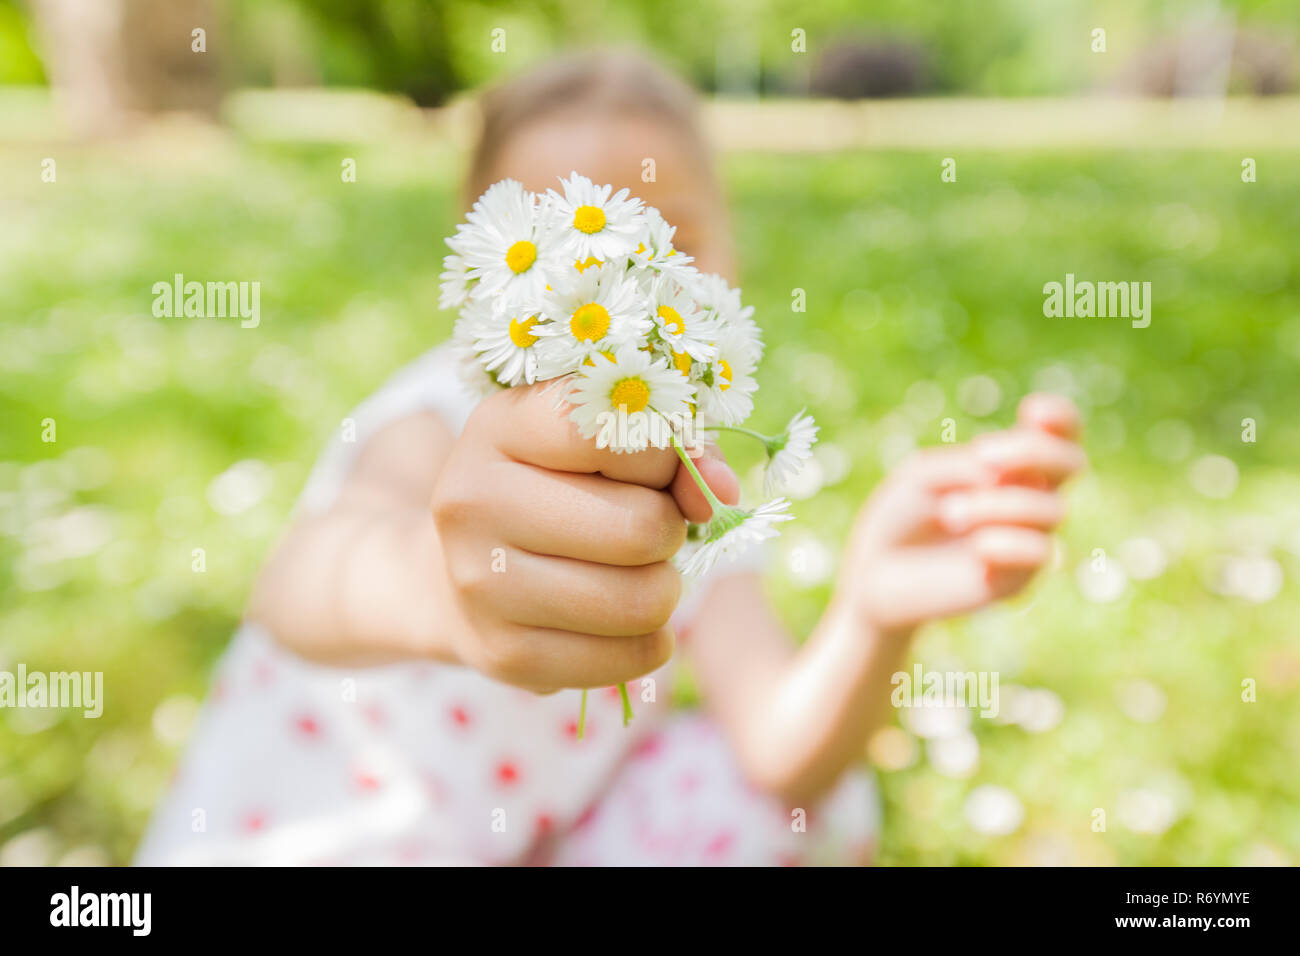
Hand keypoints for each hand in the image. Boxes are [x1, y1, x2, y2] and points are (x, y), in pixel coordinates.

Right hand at [430, 383, 737, 692]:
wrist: (464, 568)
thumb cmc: (555, 487)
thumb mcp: (600, 441)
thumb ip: (673, 447)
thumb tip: (720, 493)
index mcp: (500, 428)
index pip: (619, 433)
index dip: (662, 455)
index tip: (651, 467)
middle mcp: (475, 502)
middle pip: (640, 529)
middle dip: (667, 529)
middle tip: (645, 529)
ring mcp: (481, 585)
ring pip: (642, 601)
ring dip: (662, 588)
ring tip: (634, 573)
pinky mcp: (504, 655)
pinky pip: (631, 658)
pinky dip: (649, 640)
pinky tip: (620, 619)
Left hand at [838, 393, 1084, 636]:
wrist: (876, 574)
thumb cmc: (899, 517)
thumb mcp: (920, 477)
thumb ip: (963, 468)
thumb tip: (1002, 478)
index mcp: (1011, 466)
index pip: (1060, 435)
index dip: (1061, 418)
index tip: (1031, 411)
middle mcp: (1030, 499)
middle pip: (1072, 463)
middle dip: (1034, 450)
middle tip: (983, 453)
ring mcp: (1027, 539)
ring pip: (1052, 509)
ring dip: (1000, 503)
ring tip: (951, 512)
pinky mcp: (1018, 580)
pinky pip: (1041, 554)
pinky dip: (1012, 543)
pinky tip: (979, 546)